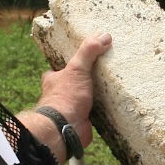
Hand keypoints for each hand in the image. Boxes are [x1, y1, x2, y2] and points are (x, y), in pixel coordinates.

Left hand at [36, 33, 109, 147]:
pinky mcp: (80, 122)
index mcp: (53, 81)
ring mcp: (69, 109)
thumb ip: (88, 51)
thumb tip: (104, 35)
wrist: (66, 128)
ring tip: (109, 89)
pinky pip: (92, 114)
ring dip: (92, 97)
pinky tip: (111, 107)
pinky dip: (100, 112)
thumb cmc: (66, 97)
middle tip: (98, 75)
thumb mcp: (77, 68)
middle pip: (69, 85)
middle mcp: (58, 95)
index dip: (66, 65)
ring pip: (80, 100)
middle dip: (81, 82)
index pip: (57, 70)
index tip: (80, 62)